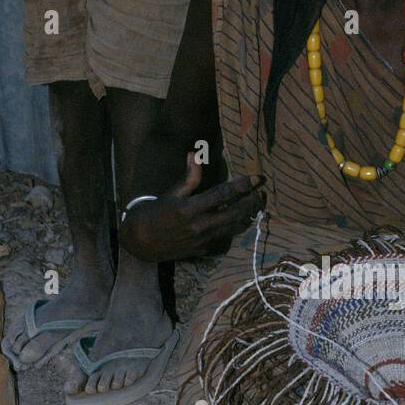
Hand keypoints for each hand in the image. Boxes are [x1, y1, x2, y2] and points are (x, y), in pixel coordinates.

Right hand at [120, 153, 262, 261]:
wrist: (142, 241)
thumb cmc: (156, 212)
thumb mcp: (171, 193)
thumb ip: (189, 177)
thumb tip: (195, 154)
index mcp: (189, 208)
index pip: (223, 194)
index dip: (242, 185)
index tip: (256, 178)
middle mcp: (198, 225)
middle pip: (234, 213)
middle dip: (251, 202)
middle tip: (261, 193)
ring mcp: (203, 240)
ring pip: (234, 227)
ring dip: (248, 215)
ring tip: (257, 205)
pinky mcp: (204, 250)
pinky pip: (226, 237)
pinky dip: (236, 227)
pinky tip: (243, 219)